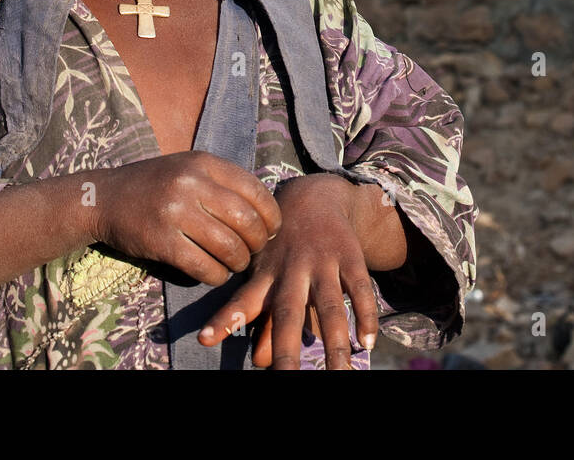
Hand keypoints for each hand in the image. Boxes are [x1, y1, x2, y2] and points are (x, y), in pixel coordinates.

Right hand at [93, 151, 281, 285]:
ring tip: (234, 263)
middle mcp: (191, 184)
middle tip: (253, 251)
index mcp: (204, 163)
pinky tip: (214, 273)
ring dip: (238, 262)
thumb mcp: (189, 168)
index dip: (271, 216)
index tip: (270, 230)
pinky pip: (204, 266)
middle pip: (246, 221)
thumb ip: (224, 182)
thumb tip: (267, 211)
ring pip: (228, 247)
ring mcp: (175, 212)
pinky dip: (216, 276)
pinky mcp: (161, 242)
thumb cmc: (156, 184)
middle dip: (258, 242)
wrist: (102, 198)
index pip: (255, 191)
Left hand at [197, 174, 379, 368]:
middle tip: (285, 377)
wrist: (314, 196)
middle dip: (285, 349)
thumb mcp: (268, 277)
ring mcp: (322, 262)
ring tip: (339, 373)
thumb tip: (259, 363)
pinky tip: (368, 343)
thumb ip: (263, 320)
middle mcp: (291, 270)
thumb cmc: (283, 250)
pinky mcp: (350, 256)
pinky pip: (360, 289)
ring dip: (336, 343)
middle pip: (287, 313)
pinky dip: (365, 316)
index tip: (205, 339)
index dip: (224, 320)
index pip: (242, 302)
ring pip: (330, 306)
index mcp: (265, 276)